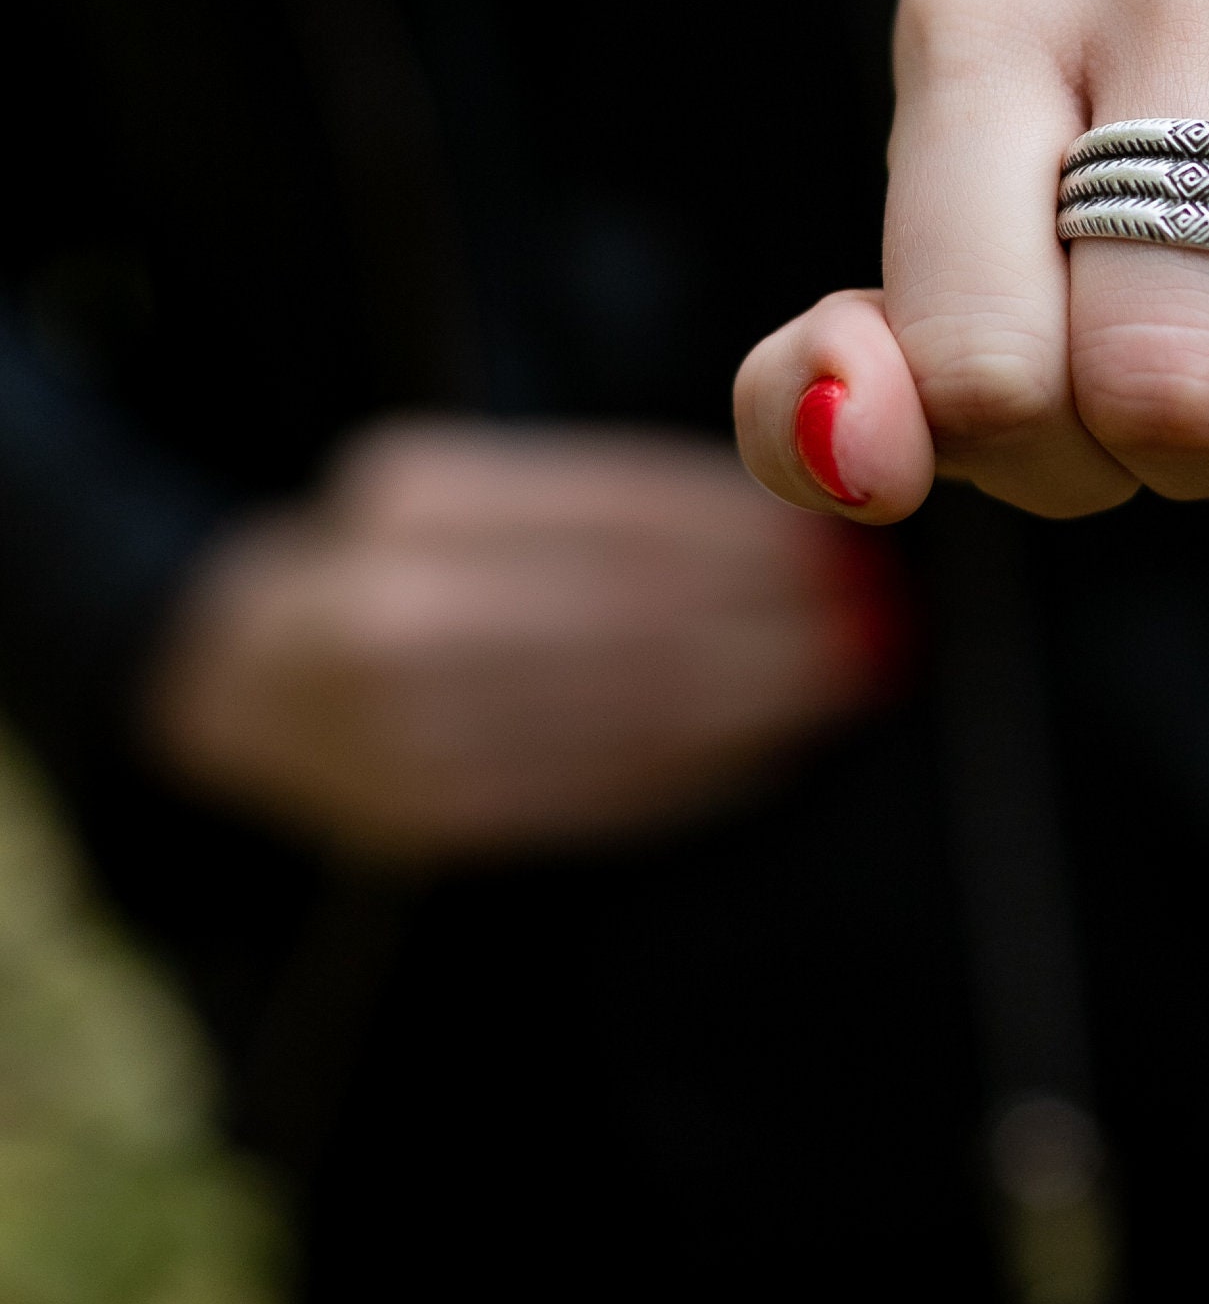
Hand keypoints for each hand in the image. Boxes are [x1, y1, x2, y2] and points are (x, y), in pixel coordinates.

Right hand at [142, 422, 897, 861]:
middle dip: (769, 619)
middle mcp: (394, 602)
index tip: (841, 538)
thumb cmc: (397, 562)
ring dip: (752, 699)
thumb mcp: (464, 485)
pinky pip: (587, 792)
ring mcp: (397, 723)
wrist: (236, 675)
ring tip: (844, 681)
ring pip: (617, 708)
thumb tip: (788, 528)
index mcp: (415, 491)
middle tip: (875, 620)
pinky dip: (691, 769)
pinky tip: (765, 748)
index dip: (740, 528)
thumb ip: (599, 502)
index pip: (613, 507)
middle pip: (624, 611)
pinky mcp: (419, 817)